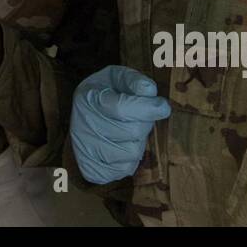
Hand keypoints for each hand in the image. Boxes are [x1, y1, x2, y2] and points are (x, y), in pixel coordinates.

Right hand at [70, 65, 170, 184]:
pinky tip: (122, 146)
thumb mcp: (115, 77)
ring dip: (138, 142)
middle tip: (140, 118)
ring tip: (129, 132)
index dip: (147, 108)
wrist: (82, 116)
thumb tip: (150, 91)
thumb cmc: (104, 93)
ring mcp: (85, 152)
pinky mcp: (91, 170)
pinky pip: (125, 170)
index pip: (121, 108)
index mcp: (87, 99)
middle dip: (144, 124)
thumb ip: (133, 80)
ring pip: (131, 153)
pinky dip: (130, 159)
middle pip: (132, 132)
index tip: (163, 106)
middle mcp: (82, 127)